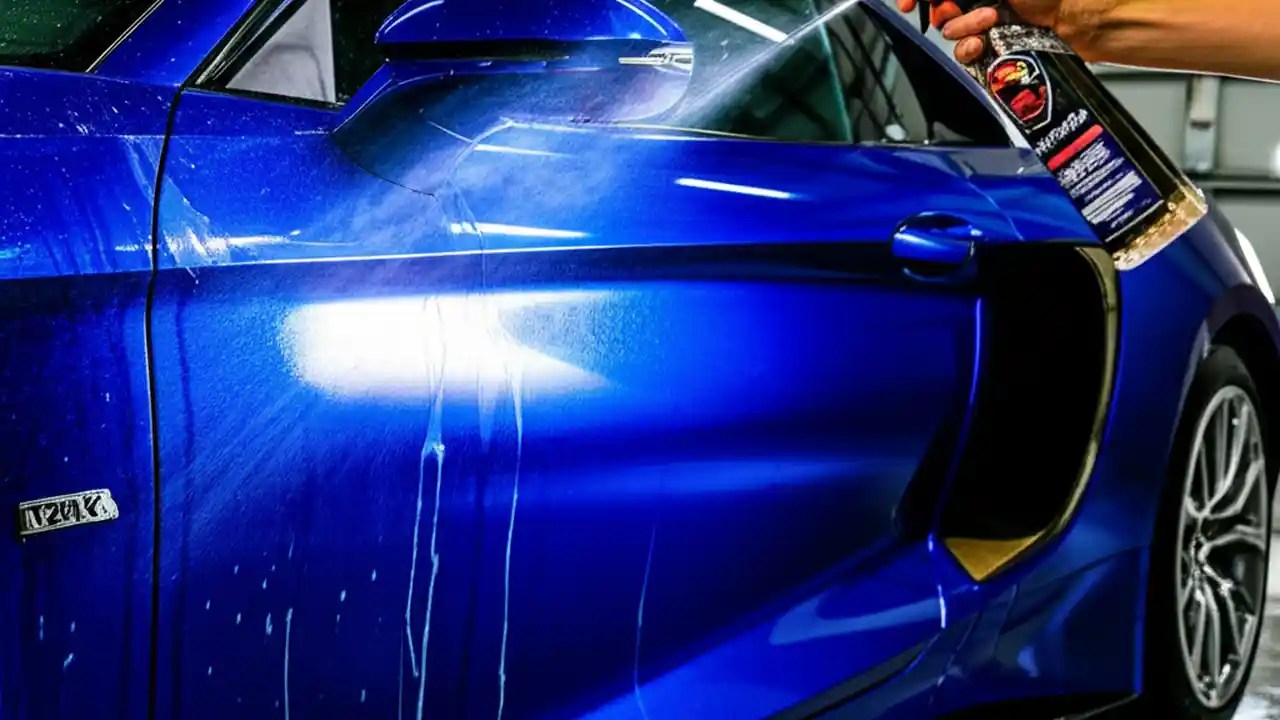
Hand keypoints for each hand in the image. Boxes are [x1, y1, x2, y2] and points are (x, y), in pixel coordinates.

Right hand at [896, 1, 1064, 63]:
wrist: (1083, 19)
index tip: (907, 5)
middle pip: (941, 6)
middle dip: (943, 9)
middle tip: (954, 9)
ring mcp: (989, 18)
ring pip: (951, 29)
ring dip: (962, 28)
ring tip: (986, 24)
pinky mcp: (996, 43)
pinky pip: (966, 52)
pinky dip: (968, 50)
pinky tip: (981, 45)